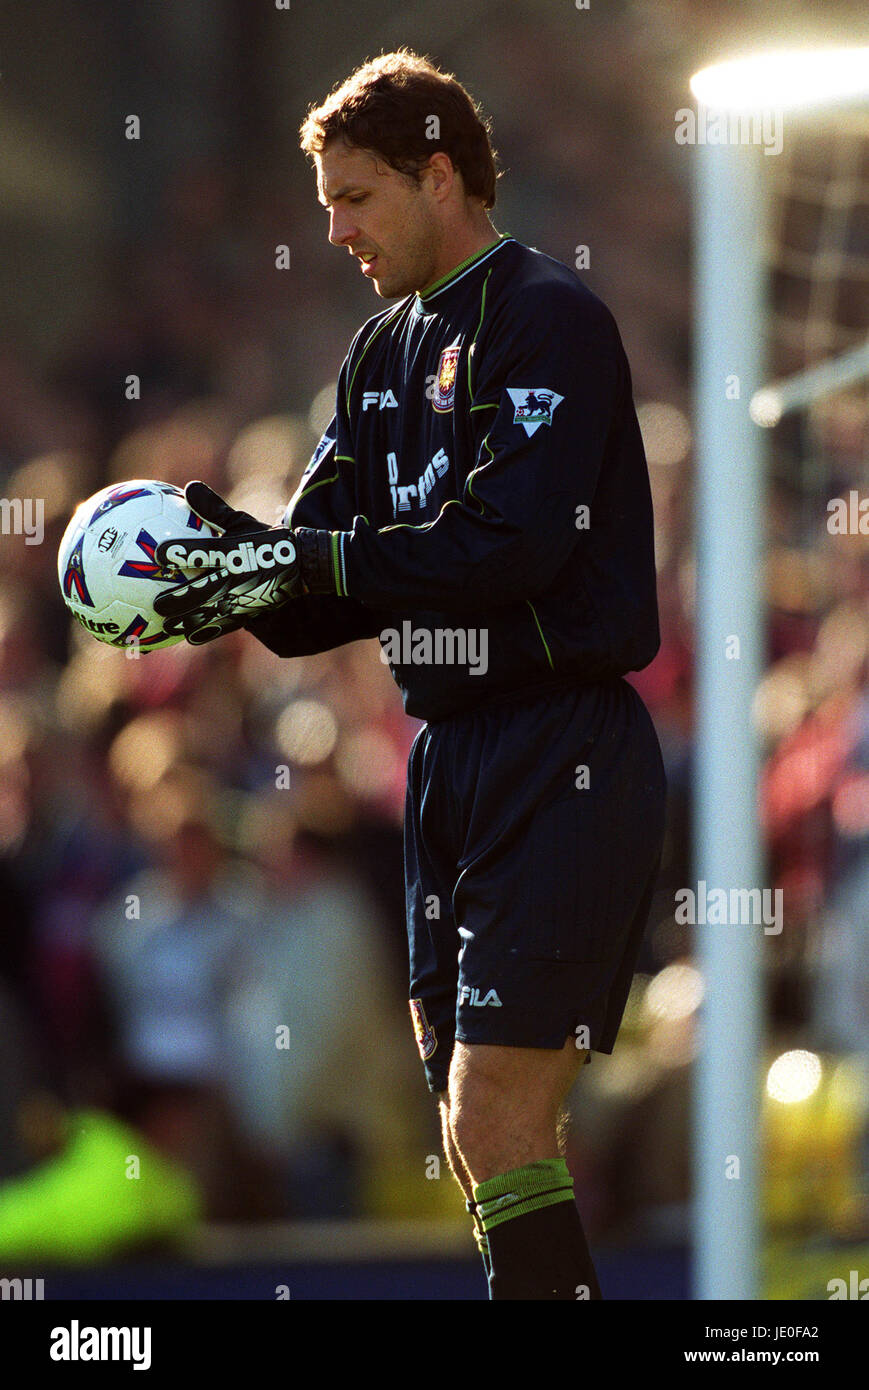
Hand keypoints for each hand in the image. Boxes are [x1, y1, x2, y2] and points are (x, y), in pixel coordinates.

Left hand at [153, 482, 303, 644]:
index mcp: (232, 552)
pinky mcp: (249, 612)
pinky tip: (191, 638)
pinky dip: (207, 632)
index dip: (182, 553)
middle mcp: (235, 576)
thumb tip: (189, 486)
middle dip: (178, 600)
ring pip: (211, 613)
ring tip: (167, 628)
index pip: (204, 551)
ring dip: (188, 622)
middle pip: (202, 590)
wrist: (302, 565)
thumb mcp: (242, 521)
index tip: (159, 554)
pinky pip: (225, 625)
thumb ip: (214, 508)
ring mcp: (242, 597)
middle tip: (156, 606)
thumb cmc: (266, 540)